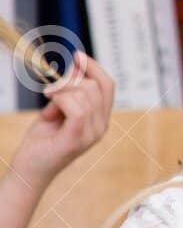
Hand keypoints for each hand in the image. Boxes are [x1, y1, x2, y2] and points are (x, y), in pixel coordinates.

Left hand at [7, 52, 114, 193]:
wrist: (29, 171)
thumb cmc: (41, 142)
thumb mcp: (57, 110)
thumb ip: (69, 92)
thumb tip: (76, 67)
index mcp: (100, 118)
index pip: (108, 85)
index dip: (94, 67)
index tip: (77, 56)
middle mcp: (101, 126)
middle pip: (95, 86)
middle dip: (70, 80)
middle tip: (48, 91)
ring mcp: (92, 134)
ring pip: (85, 95)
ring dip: (61, 92)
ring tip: (47, 105)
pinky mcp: (77, 139)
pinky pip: (77, 109)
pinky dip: (61, 101)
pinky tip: (49, 109)